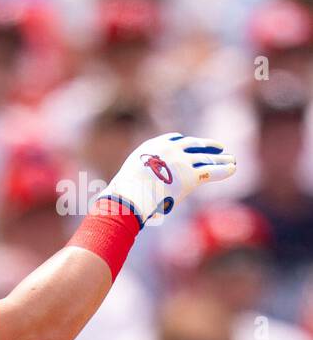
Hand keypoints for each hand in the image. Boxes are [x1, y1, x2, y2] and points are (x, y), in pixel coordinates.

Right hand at [99, 133, 235, 226]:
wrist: (129, 196)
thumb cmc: (120, 194)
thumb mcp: (120, 183)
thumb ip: (125, 184)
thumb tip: (107, 199)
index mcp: (152, 147)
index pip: (174, 139)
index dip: (185, 143)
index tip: (193, 144)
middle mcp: (169, 149)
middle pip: (193, 144)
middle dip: (207, 146)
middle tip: (218, 148)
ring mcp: (181, 160)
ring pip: (206, 157)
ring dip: (220, 159)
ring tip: (231, 160)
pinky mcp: (191, 174)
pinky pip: (211, 170)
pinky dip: (223, 170)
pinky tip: (232, 169)